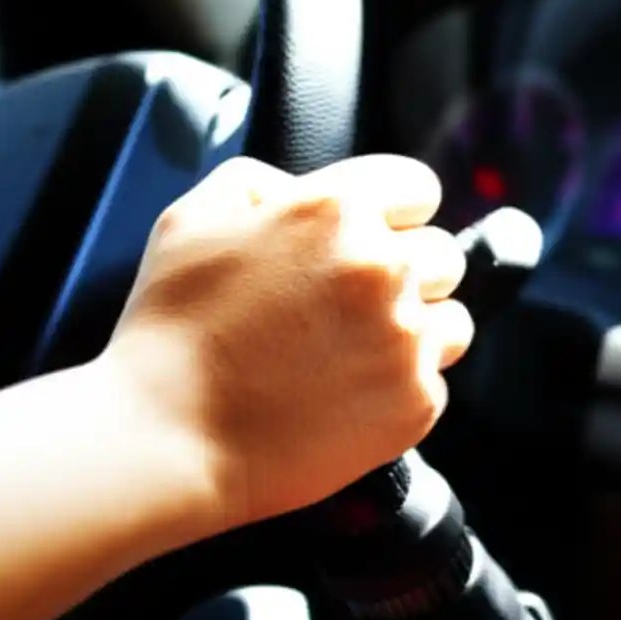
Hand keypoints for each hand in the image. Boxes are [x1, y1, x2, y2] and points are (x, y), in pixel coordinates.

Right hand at [98, 155, 472, 532]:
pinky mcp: (415, 402)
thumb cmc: (172, 330)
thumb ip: (261, 182)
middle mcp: (383, 267)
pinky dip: (399, 386)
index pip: (417, 188)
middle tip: (348, 305)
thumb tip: (301, 190)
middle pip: (443, 253)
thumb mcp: (192, 216)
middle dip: (405, 271)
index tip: (371, 237)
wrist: (169, 437)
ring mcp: (405, 338)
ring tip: (350, 351)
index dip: (391, 212)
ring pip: (451, 316)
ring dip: (414, 328)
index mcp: (336, 210)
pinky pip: (435, 379)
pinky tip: (345, 392)